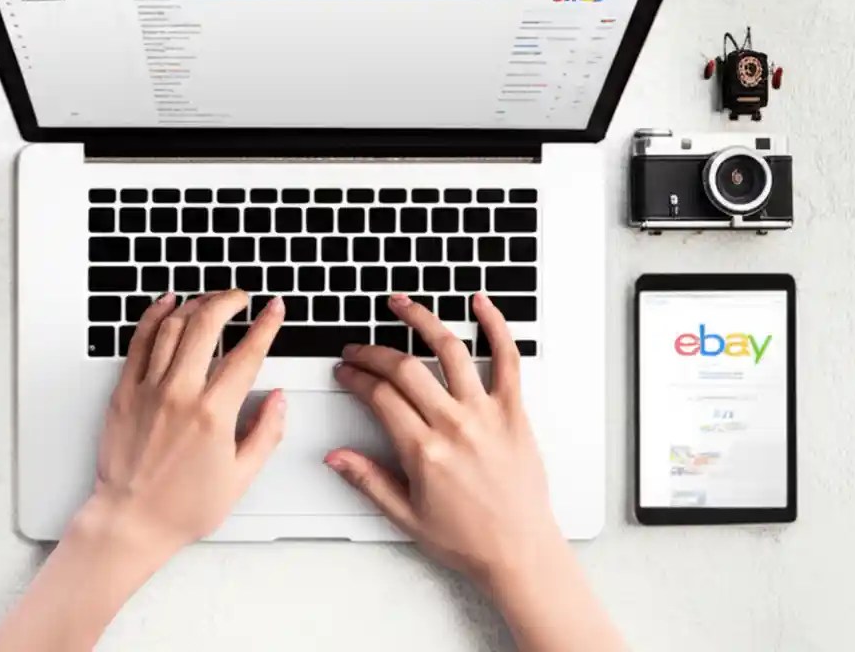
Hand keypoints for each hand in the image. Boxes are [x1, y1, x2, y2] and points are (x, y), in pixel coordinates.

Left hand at [90, 290, 286, 553]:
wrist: (130, 521)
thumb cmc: (182, 508)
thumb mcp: (241, 477)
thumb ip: (265, 433)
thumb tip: (279, 400)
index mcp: (213, 415)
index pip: (246, 354)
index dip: (265, 325)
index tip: (274, 310)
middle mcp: (180, 395)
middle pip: (206, 325)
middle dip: (228, 301)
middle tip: (241, 298)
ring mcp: (148, 390)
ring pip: (172, 327)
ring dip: (195, 304)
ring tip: (210, 300)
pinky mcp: (124, 392)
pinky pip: (139, 342)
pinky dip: (154, 316)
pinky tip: (166, 304)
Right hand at [326, 292, 554, 590]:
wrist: (520, 551)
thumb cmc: (468, 539)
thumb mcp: (406, 516)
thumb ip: (368, 480)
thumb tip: (335, 456)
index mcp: (424, 452)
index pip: (379, 396)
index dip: (356, 377)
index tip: (346, 372)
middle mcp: (454, 426)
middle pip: (404, 369)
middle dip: (372, 351)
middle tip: (357, 348)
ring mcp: (486, 413)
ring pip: (450, 350)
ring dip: (421, 320)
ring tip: (400, 304)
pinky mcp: (514, 411)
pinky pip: (507, 359)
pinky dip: (495, 327)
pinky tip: (481, 304)